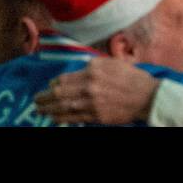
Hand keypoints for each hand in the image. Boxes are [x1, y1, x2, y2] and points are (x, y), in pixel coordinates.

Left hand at [34, 58, 159, 124]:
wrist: (147, 96)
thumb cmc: (132, 78)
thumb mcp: (112, 63)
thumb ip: (94, 65)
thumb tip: (79, 70)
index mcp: (92, 70)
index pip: (64, 78)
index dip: (53, 84)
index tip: (49, 87)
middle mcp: (89, 86)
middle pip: (59, 93)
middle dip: (44, 98)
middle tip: (36, 100)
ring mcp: (91, 103)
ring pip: (62, 107)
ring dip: (48, 109)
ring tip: (40, 110)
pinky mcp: (95, 116)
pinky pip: (73, 119)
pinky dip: (61, 118)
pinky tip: (54, 118)